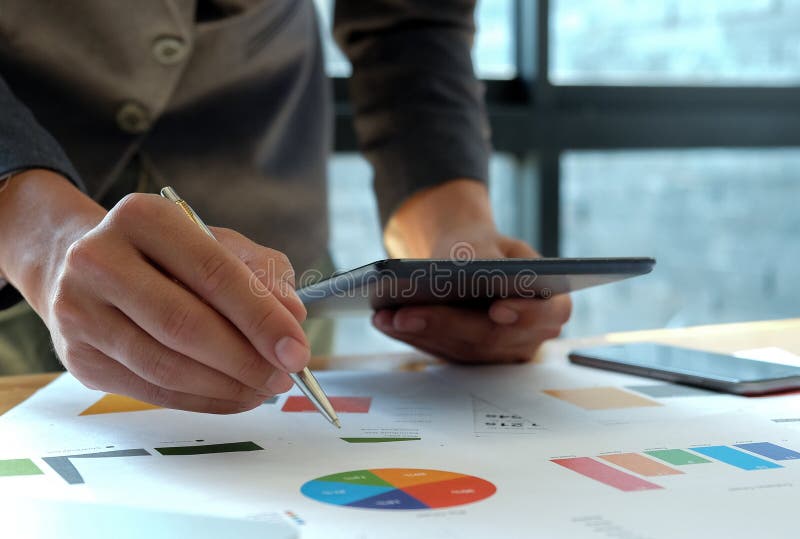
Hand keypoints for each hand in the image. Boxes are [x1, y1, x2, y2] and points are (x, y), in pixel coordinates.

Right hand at [0, 171, 308, 412]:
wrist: (83, 266)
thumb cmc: (166, 255)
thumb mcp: (218, 243)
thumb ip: (262, 272)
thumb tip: (292, 316)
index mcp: (143, 218)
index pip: (213, 273)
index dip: (261, 318)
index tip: (297, 350)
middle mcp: (99, 260)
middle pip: (185, 324)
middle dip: (246, 359)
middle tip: (285, 376)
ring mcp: (80, 312)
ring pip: (166, 366)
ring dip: (227, 386)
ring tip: (264, 388)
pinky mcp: (78, 358)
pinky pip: (150, 391)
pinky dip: (201, 400)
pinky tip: (234, 396)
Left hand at [373, 179, 571, 362]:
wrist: (465, 258)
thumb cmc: (481, 247)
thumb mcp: (487, 242)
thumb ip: (487, 257)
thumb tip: (473, 272)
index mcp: (550, 304)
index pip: (546, 315)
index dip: (524, 315)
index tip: (497, 308)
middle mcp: (528, 337)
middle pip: (489, 337)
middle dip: (446, 324)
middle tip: (408, 313)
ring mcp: (498, 354)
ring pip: (459, 349)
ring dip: (421, 334)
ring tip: (387, 316)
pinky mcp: (468, 359)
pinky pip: (440, 352)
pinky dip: (411, 337)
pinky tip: (385, 322)